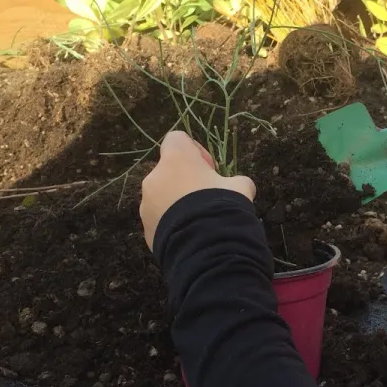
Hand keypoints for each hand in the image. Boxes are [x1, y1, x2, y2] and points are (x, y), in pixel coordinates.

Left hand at [140, 132, 256, 249]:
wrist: (206, 247)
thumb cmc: (222, 207)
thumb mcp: (241, 188)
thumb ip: (235, 181)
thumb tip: (238, 186)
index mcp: (176, 159)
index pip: (176, 139)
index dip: (194, 150)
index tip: (209, 169)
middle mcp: (155, 177)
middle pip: (168, 171)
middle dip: (185, 181)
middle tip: (206, 198)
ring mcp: (146, 204)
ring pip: (161, 196)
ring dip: (176, 203)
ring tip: (198, 221)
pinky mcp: (145, 229)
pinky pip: (159, 220)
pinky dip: (172, 224)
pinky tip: (190, 235)